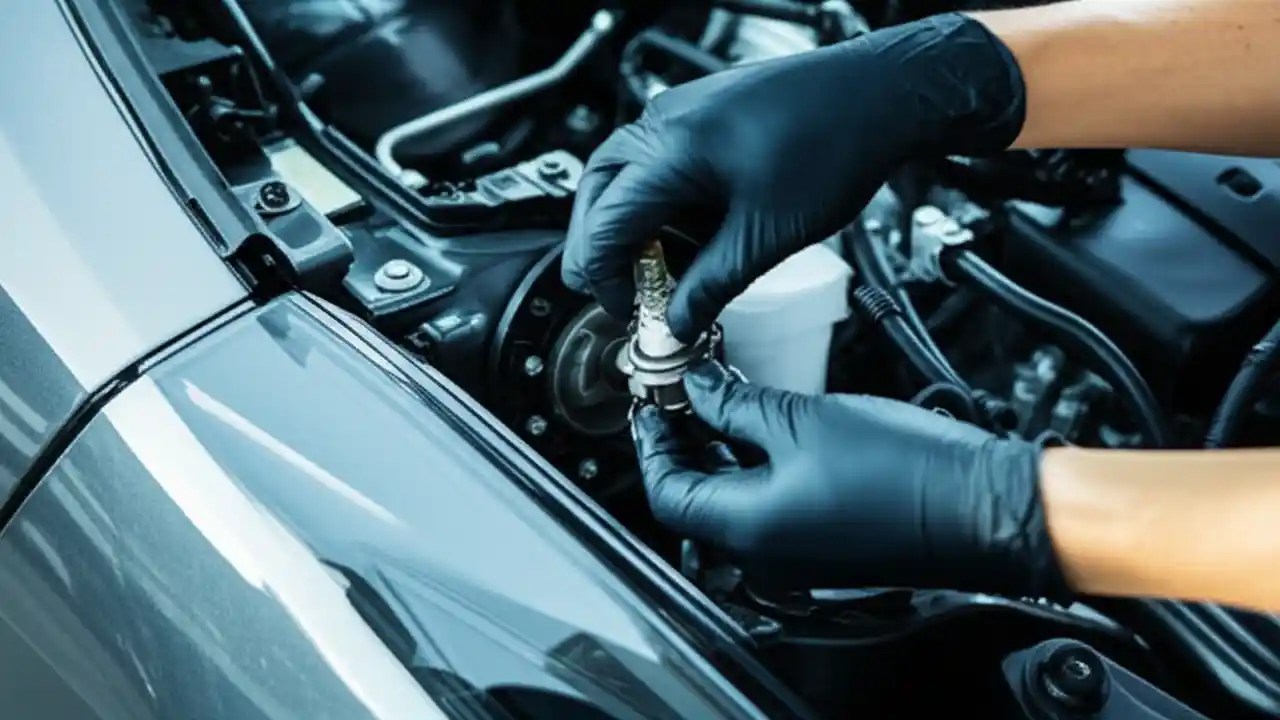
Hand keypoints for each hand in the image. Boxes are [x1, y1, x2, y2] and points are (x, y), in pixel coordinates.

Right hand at [563, 13, 1025, 342]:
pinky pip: (656, 165)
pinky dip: (659, 206)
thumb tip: (679, 323)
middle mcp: (663, 124)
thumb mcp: (766, 237)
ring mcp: (679, 114)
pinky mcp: (701, 116)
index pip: (604, 226)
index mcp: (669, 150)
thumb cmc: (835, 144)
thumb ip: (711, 286)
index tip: (628, 312)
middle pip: (596, 198)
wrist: (880, 95)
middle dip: (603, 253)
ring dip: (632, 230)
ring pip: (622, 180)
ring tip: (663, 272)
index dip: (607, 279)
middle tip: (625, 296)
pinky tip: (689, 236)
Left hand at [632, 361, 1069, 598]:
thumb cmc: (905, 470)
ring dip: (718, 455)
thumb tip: (697, 387)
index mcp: (746, 528)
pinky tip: (763, 429)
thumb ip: (735, 403)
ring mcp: (794, 557)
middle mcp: (763, 556)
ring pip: (730, 507)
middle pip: (694, 502)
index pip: (666, 490)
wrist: (983, 505)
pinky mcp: (824, 548)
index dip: (652, 441)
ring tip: (721, 401)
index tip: (652, 402)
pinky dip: (753, 471)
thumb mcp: (800, 418)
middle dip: (683, 444)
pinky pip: (767, 512)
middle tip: (682, 395)